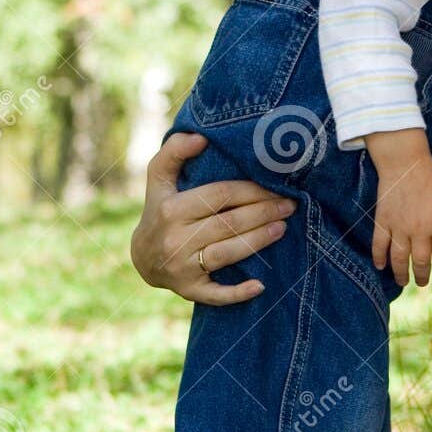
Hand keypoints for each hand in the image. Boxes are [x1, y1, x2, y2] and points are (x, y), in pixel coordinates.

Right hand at [130, 132, 294, 303]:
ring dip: (259, 241)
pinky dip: (237, 293)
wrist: (142, 257)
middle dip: (263, 213)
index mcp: (171, 208)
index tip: (276, 187)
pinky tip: (260, 286)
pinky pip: (215, 294)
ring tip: (282, 228)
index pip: (220, 196)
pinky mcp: (188, 290)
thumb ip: (174, 152)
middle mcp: (175, 239)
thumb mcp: (159, 178)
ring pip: (227, 254)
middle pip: (229, 224)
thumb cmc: (160, 208)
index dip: (251, 190)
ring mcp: (181, 267)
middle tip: (289, 206)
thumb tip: (200, 137)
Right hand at [365, 128, 431, 287]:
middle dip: (421, 276)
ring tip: (403, 282)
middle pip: (420, 262)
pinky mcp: (383, 220)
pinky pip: (379, 245)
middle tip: (421, 282)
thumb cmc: (430, 179)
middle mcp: (420, 229)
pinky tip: (381, 266)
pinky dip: (379, 258)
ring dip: (401, 274)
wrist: (405, 161)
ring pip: (398, 259)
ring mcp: (399, 226)